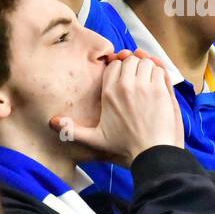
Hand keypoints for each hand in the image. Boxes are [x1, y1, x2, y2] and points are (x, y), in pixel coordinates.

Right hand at [50, 51, 183, 163]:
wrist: (152, 153)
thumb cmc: (125, 147)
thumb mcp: (95, 139)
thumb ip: (73, 130)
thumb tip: (52, 122)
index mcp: (110, 93)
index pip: (113, 65)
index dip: (118, 67)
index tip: (122, 74)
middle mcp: (127, 85)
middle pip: (129, 60)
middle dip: (132, 64)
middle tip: (135, 75)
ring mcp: (146, 86)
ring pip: (145, 62)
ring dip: (146, 67)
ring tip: (146, 78)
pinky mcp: (162, 90)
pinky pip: (160, 69)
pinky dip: (159, 71)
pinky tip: (157, 80)